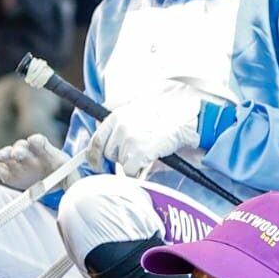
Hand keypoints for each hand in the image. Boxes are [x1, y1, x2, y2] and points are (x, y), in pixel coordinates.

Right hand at [0, 134, 71, 190]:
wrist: (49, 180)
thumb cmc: (60, 174)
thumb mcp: (70, 177)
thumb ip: (74, 183)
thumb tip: (80, 194)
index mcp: (44, 150)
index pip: (39, 140)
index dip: (36, 141)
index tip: (34, 142)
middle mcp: (28, 152)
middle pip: (21, 147)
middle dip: (18, 150)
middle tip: (16, 155)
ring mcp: (15, 161)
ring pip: (7, 154)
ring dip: (3, 155)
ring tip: (0, 159)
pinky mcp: (7, 171)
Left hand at [86, 80, 203, 176]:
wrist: (184, 118)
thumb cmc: (163, 115)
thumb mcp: (135, 106)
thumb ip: (116, 116)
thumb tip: (100, 131)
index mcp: (116, 116)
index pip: (96, 140)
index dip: (94, 154)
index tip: (96, 162)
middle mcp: (120, 127)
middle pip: (108, 153)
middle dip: (118, 157)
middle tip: (133, 153)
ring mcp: (129, 140)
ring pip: (119, 163)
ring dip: (130, 163)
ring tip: (146, 151)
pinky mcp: (140, 152)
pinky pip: (130, 171)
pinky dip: (138, 171)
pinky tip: (149, 160)